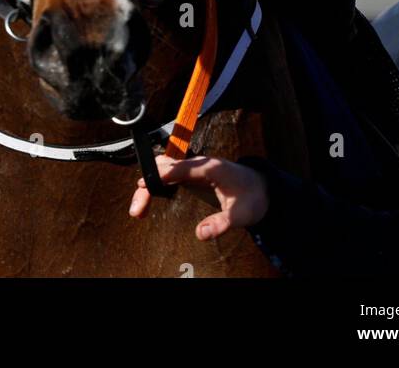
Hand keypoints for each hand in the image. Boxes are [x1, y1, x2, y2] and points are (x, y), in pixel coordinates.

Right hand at [128, 154, 269, 239]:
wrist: (262, 188)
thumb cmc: (252, 199)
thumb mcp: (240, 216)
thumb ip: (221, 224)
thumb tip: (200, 234)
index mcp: (210, 168)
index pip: (181, 168)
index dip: (162, 175)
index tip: (143, 184)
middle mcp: (200, 164)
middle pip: (166, 167)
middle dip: (149, 184)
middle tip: (137, 209)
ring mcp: (195, 167)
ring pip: (164, 169)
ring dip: (149, 184)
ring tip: (138, 209)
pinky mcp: (192, 173)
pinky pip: (169, 174)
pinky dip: (156, 184)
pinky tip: (147, 198)